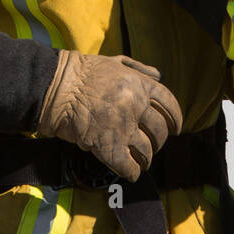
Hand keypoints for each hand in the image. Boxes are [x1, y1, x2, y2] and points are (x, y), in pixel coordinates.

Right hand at [37, 50, 182, 181]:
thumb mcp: (116, 61)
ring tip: (141, 160)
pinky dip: (132, 172)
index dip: (176, 120)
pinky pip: (128, 166)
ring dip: (146, 158)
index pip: (170, 106)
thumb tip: (159, 76)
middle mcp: (136, 105)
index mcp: (140, 85)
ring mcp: (122, 126)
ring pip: (146, 151)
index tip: (175, 128)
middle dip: (159, 141)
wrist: (57, 87)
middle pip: (160, 131)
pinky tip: (131, 172)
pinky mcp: (107, 145)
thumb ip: (140, 69)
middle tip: (153, 145)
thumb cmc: (84, 73)